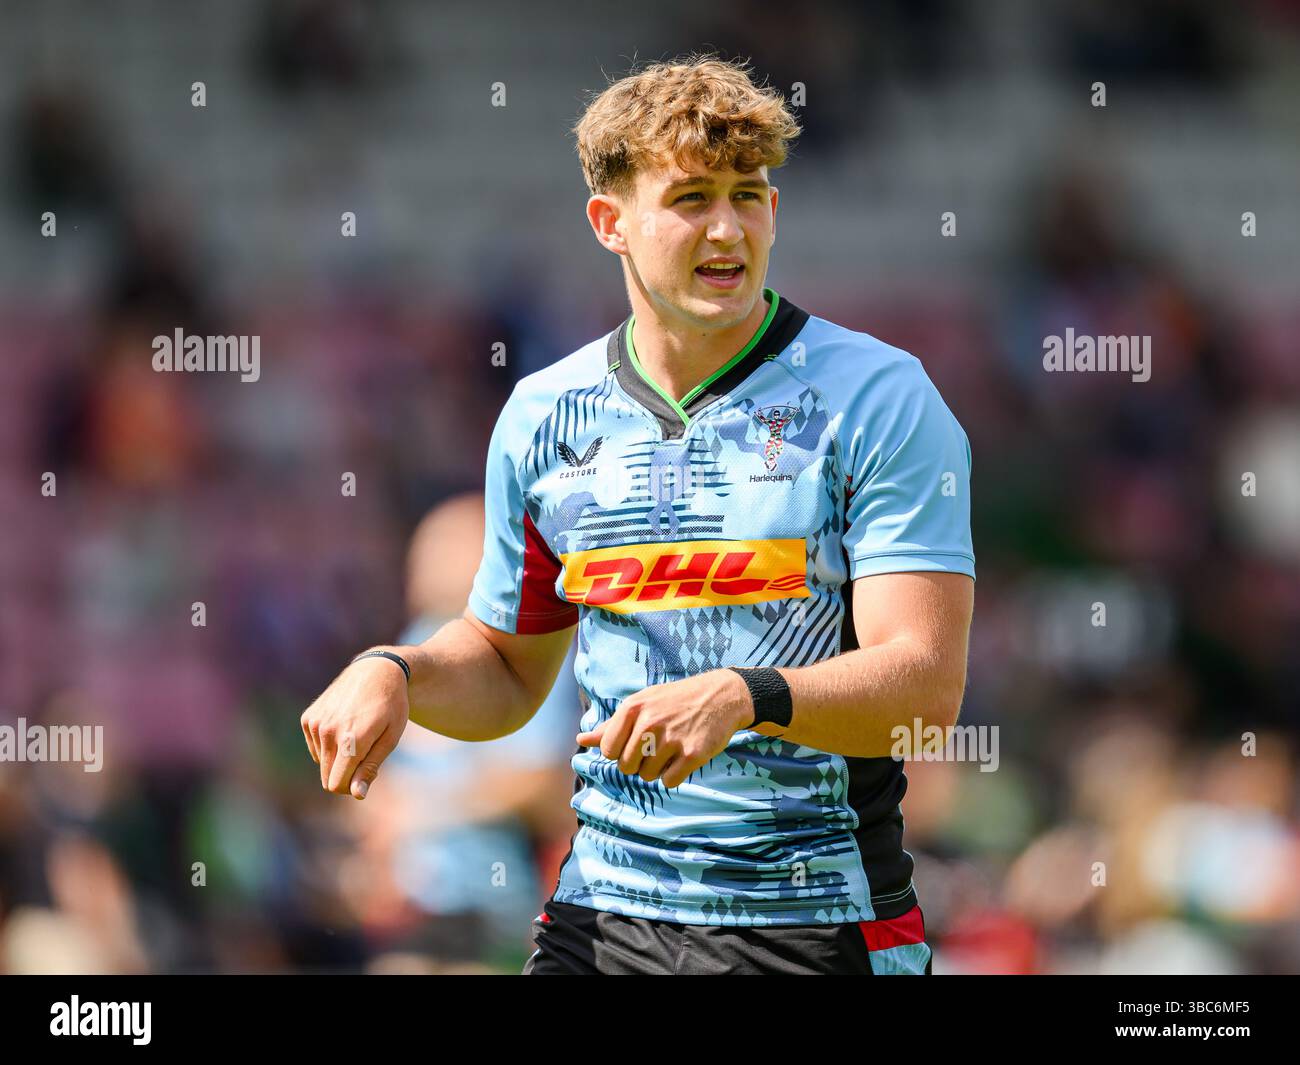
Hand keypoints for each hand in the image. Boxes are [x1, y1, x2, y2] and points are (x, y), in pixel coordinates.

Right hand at [301, 651, 409, 798]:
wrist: (376, 670)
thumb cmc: (391, 706)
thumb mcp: (391, 737)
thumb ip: (371, 767)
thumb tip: (356, 795)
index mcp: (352, 739)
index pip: (337, 785)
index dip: (352, 786)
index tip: (367, 774)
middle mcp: (329, 732)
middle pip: (327, 778)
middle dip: (345, 775)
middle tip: (366, 753)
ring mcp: (315, 724)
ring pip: (321, 763)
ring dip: (338, 757)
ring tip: (357, 734)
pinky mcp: (308, 718)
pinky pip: (315, 748)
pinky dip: (328, 744)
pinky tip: (344, 725)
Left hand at [576, 669, 753, 788]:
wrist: (720, 695)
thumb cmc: (674, 701)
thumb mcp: (642, 703)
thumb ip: (611, 725)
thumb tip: (580, 740)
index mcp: (633, 708)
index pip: (608, 750)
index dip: (619, 752)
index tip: (634, 742)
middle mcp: (649, 723)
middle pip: (626, 767)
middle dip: (639, 763)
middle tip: (656, 745)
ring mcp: (671, 739)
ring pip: (647, 776)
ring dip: (658, 768)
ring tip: (672, 747)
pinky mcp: (693, 754)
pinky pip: (669, 782)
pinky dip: (675, 775)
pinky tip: (684, 756)